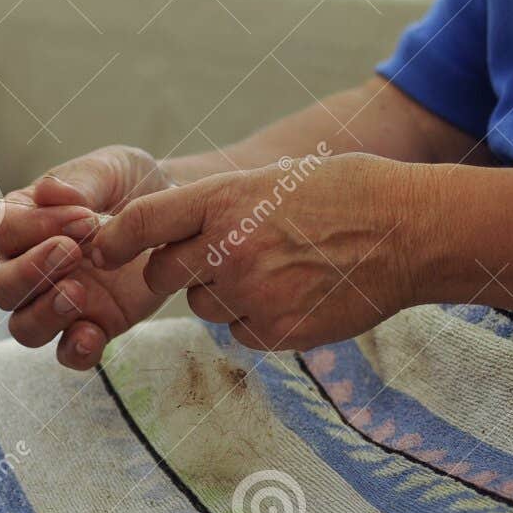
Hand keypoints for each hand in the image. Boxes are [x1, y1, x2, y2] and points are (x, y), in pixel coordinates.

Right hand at [0, 146, 176, 369]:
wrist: (176, 215)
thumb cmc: (133, 187)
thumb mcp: (111, 170)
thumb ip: (82, 181)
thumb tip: (50, 191)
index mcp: (25, 224)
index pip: (5, 231)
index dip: (35, 227)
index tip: (83, 216)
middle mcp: (31, 268)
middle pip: (2, 286)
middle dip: (30, 272)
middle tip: (72, 252)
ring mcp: (57, 303)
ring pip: (24, 326)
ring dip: (44, 314)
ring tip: (78, 292)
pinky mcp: (91, 327)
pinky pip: (68, 353)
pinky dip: (75, 350)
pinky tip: (93, 335)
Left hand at [90, 152, 423, 351]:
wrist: (410, 231)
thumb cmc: (342, 197)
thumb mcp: (272, 179)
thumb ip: (216, 206)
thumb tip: (164, 233)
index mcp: (226, 199)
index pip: (142, 223)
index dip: (114, 240)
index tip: (102, 251)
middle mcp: (230, 246)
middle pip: (161, 274)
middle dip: (173, 272)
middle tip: (213, 261)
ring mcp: (252, 293)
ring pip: (201, 305)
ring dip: (222, 295)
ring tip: (275, 272)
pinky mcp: (275, 331)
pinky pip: (237, 333)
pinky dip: (255, 321)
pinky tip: (294, 296)